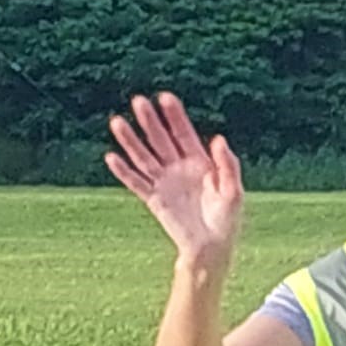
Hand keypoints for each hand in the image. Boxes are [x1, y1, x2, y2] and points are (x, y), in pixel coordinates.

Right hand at [105, 92, 243, 267]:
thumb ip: (228, 165)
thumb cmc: (227, 220)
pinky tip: (112, 157)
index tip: (165, 97)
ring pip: (144, 157)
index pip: (184, 134)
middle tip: (138, 101)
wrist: (212, 248)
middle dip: (150, 121)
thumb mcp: (233, 191)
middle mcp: (179, 168)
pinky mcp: (154, 199)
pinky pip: (136, 183)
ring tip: (117, 122)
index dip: (175, 116)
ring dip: (130, 141)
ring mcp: (164, 183)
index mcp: (200, 163)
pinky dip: (123, 171)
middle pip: (161, 140)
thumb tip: (218, 139)